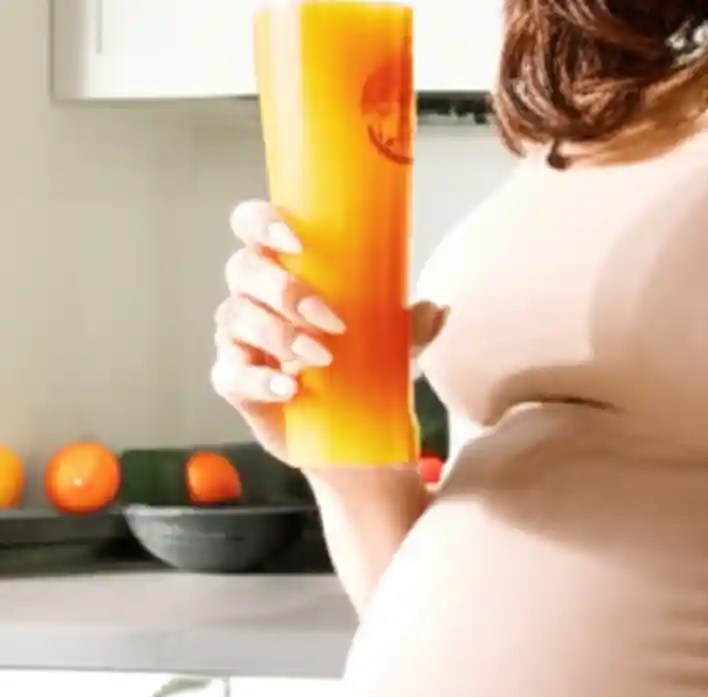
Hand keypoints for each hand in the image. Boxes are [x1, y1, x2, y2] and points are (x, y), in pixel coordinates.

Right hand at [211, 199, 447, 463]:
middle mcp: (250, 295)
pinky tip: (289, 389)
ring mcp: (236, 337)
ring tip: (322, 358)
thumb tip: (440, 310)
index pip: (251, 224)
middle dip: (286, 291)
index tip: (297, 243)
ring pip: (237, 318)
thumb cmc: (359, 359)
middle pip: (243, 270)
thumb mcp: (394, 340)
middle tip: (332, 321)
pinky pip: (231, 374)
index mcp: (280, 266)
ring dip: (280, 334)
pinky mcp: (233, 380)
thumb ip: (415, 326)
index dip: (263, 222)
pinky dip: (261, 380)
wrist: (343, 427)